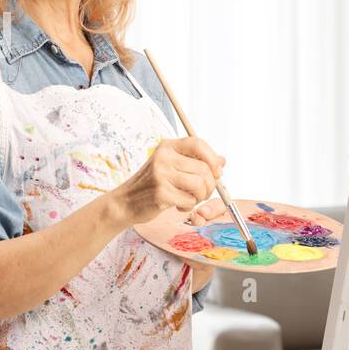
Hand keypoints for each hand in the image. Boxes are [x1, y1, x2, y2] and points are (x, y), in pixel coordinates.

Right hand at [108, 137, 226, 227]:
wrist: (125, 202)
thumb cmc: (152, 185)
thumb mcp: (172, 167)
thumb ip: (196, 162)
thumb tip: (223, 161)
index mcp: (167, 146)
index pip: (198, 144)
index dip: (213, 158)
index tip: (217, 172)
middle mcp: (164, 157)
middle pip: (204, 169)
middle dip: (209, 185)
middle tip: (201, 193)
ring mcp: (161, 174)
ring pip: (199, 185)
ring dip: (199, 197)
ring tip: (188, 199)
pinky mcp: (161, 193)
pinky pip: (189, 200)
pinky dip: (188, 206)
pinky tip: (177, 205)